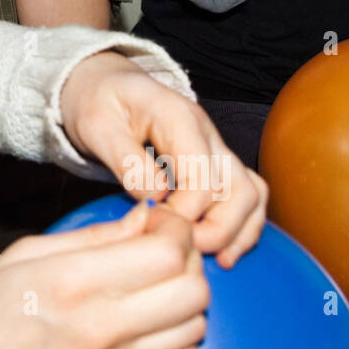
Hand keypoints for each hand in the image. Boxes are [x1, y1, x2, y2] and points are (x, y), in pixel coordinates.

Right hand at [0, 201, 208, 348]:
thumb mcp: (25, 253)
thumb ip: (93, 236)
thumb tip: (144, 219)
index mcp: (74, 281)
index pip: (166, 251)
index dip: (175, 227)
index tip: (157, 220)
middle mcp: (103, 324)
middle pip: (193, 288)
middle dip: (189, 257)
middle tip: (162, 247)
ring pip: (196, 326)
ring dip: (188, 297)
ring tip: (159, 284)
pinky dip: (183, 345)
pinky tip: (159, 327)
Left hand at [60, 51, 267, 267]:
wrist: (104, 86)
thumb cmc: (99, 104)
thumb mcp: (98, 126)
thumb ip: (127, 161)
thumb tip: (156, 197)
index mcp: (180, 118)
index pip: (201, 177)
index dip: (184, 213)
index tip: (156, 231)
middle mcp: (208, 134)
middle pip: (239, 188)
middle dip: (219, 229)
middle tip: (185, 253)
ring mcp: (215, 149)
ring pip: (251, 193)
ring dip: (238, 231)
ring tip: (217, 262)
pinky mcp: (215, 165)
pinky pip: (246, 196)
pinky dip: (242, 225)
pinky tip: (224, 252)